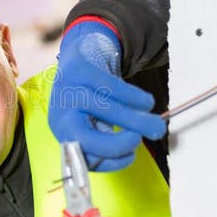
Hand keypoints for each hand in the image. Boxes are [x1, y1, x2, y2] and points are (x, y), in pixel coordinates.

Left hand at [48, 19, 165, 170]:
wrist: (84, 54)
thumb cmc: (93, 96)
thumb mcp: (95, 121)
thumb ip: (107, 138)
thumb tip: (128, 154)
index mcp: (63, 132)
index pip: (80, 156)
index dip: (107, 162)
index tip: (130, 157)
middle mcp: (61, 114)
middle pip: (83, 137)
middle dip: (115, 145)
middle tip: (139, 141)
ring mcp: (68, 90)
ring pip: (103, 110)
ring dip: (134, 120)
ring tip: (156, 123)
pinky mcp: (79, 69)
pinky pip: (109, 86)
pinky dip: (132, 97)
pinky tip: (146, 103)